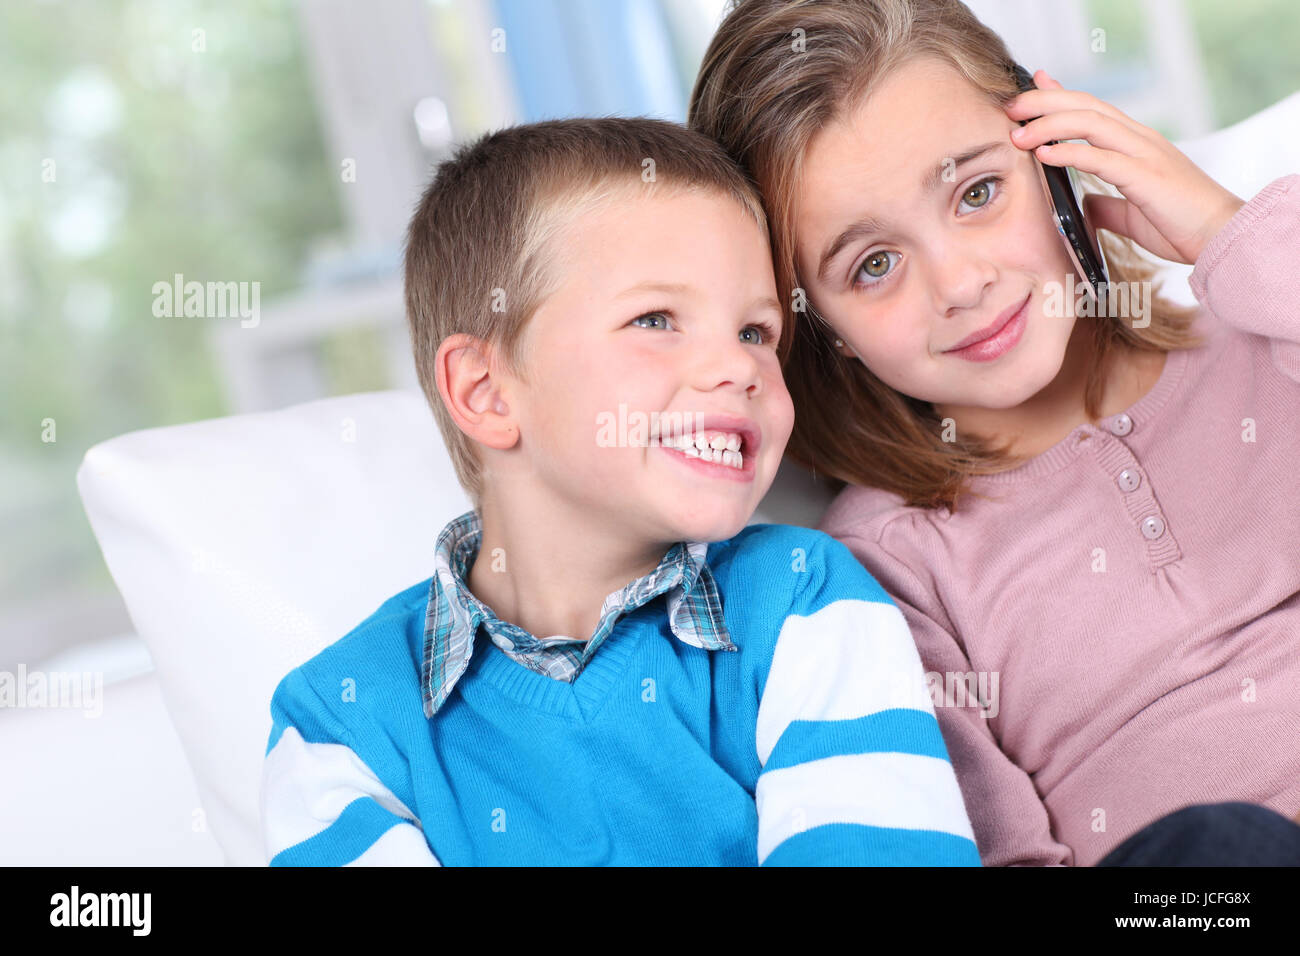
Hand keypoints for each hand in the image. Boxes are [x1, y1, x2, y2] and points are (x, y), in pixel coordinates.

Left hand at [1005, 68, 1245, 264]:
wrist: (1220, 236)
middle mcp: (1140, 140)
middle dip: (1045, 102)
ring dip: (1049, 124)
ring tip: (1018, 132)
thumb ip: (1107, 204)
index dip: (1062, 94)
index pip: (1094, 108)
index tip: (1034, 85)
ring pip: (1090, 122)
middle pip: (1086, 106)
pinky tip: (1044, 154)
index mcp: (1137, 144)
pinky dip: (1069, 152)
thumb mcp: (1132, 214)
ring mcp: (1144, 154)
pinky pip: (1101, 156)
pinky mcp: (1146, 176)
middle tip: (1011, 107)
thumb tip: (1083, 204)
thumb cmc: (1180, 225)